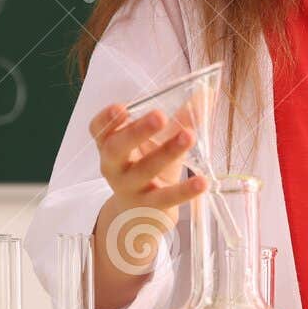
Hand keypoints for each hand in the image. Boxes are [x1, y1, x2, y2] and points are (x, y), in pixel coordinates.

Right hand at [88, 104, 207, 308]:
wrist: (139, 218)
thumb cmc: (148, 170)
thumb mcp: (160, 142)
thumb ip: (181, 117)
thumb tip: (209, 91)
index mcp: (110, 145)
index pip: (98, 129)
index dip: (106, 118)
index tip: (123, 107)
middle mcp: (114, 166)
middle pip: (116, 147)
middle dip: (137, 130)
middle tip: (159, 115)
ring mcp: (129, 188)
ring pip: (144, 170)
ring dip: (167, 152)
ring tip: (189, 135)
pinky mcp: (148, 207)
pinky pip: (166, 198)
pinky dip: (184, 190)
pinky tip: (202, 182)